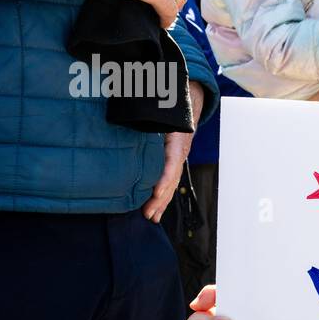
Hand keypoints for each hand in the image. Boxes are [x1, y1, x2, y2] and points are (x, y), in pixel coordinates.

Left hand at [140, 82, 201, 221]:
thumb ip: (151, 114)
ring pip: (171, 184)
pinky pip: (168, 181)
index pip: (172, 163)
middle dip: (161, 199)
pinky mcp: (172, 162)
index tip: (155, 192)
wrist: (189, 102)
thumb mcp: (163, 109)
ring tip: (151, 217)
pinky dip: (162, 196)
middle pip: (171, 179)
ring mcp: (177, 159)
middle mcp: (179, 153)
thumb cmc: (172, 105)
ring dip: (161, 202)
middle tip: (148, 213)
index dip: (164, 179)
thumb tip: (130, 115)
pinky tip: (155, 209)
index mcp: (177, 141)